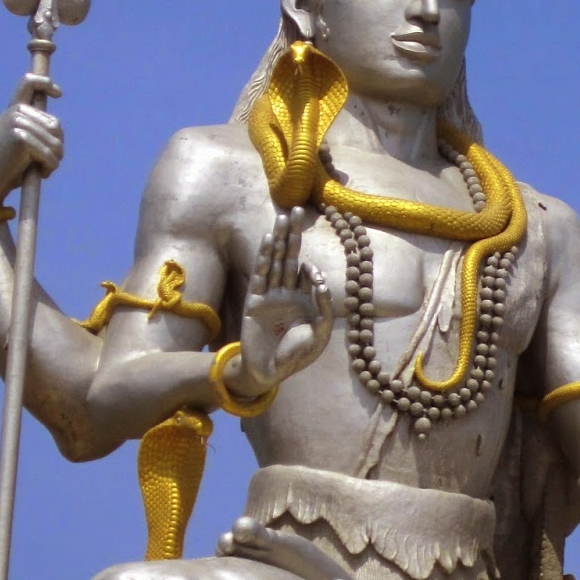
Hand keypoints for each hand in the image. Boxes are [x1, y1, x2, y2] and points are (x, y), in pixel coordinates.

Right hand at [0, 74, 62, 205]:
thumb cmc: (3, 168)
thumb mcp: (18, 145)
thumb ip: (35, 132)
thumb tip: (56, 127)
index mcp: (13, 111)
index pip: (29, 83)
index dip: (45, 83)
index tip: (59, 93)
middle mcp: (16, 112)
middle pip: (56, 126)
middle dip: (57, 148)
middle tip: (47, 164)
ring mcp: (18, 122)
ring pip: (56, 142)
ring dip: (55, 160)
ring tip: (43, 170)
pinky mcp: (20, 137)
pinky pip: (50, 154)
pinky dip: (50, 167)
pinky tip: (41, 174)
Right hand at [238, 208, 332, 391]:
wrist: (268, 372)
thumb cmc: (295, 356)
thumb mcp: (320, 334)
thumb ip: (324, 308)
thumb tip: (319, 281)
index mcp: (303, 300)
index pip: (306, 274)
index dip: (311, 270)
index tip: (312, 276)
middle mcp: (286, 293)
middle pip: (289, 257)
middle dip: (293, 234)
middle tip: (296, 207)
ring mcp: (269, 295)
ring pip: (276, 261)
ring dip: (280, 239)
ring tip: (283, 216)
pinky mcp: (254, 301)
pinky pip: (261, 275)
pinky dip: (265, 257)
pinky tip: (270, 239)